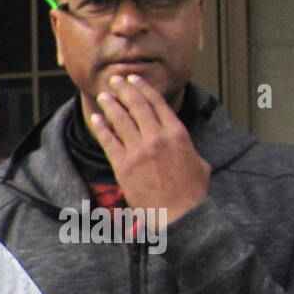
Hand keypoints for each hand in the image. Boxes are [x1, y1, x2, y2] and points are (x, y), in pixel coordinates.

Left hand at [89, 73, 209, 223]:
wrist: (178, 214)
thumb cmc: (191, 192)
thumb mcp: (198, 162)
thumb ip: (186, 147)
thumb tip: (181, 143)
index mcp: (177, 133)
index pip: (157, 103)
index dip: (143, 88)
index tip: (134, 79)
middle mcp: (157, 137)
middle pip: (137, 106)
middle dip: (124, 90)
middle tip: (115, 79)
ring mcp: (138, 151)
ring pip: (121, 120)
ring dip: (110, 104)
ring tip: (103, 94)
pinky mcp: (123, 165)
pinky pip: (109, 141)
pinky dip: (101, 127)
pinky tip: (95, 117)